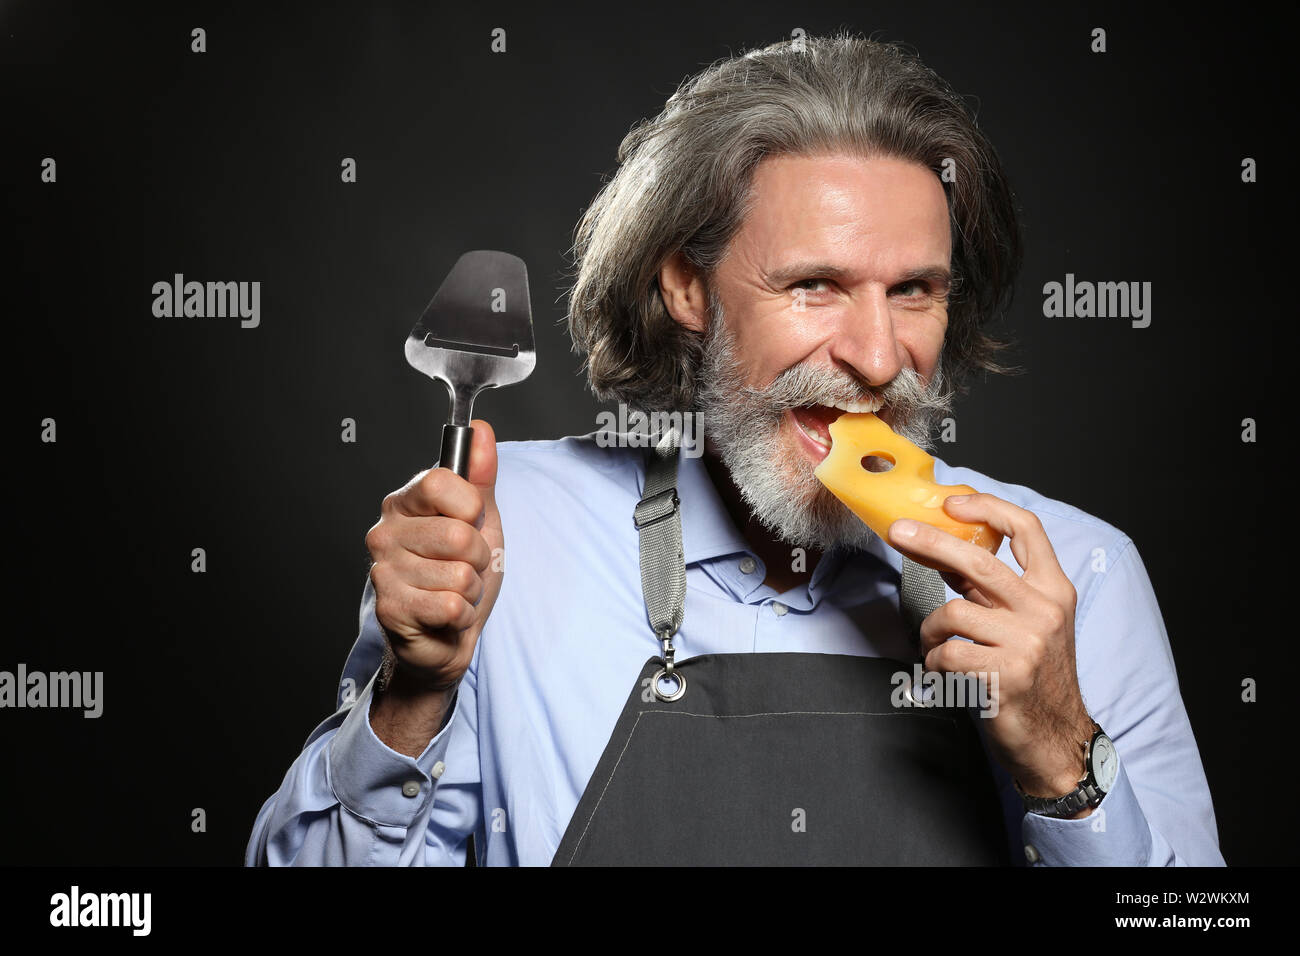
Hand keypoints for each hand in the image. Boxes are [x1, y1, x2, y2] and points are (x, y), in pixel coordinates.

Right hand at [365, 419, 504, 692]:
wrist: (449, 632)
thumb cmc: (461, 571)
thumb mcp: (480, 519)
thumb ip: (480, 475)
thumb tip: (481, 430)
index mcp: (404, 503)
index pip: (439, 481)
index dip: (470, 507)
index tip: (470, 522)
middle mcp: (385, 533)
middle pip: (458, 534)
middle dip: (478, 557)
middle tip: (464, 567)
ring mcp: (384, 572)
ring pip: (460, 575)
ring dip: (470, 590)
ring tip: (453, 592)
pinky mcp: (391, 609)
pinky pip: (451, 606)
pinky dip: (461, 615)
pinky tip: (446, 615)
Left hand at [887, 493, 1096, 813]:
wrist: (1055, 738)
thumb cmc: (1033, 676)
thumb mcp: (1024, 623)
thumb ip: (990, 588)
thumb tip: (942, 549)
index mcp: (1053, 590)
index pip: (1027, 529)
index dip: (988, 508)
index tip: (953, 503)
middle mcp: (1044, 610)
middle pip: (977, 560)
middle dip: (930, 541)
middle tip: (897, 531)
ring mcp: (1026, 642)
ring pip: (952, 613)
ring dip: (931, 632)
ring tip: (936, 648)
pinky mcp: (1005, 674)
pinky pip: (947, 653)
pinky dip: (936, 663)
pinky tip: (947, 674)